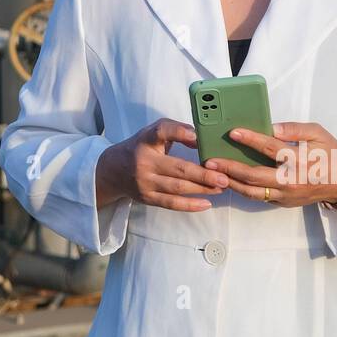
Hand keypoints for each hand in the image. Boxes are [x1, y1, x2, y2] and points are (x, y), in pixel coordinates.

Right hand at [97, 118, 228, 211]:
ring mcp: (145, 182)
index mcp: (146, 140)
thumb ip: (174, 131)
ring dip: (202, 188)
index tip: (197, 136)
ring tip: (221, 187)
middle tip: (224, 176)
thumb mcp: (151, 133)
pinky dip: (190, 205)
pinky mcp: (147, 198)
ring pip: (177, 187)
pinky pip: (171, 204)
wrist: (112, 170)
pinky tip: (206, 203)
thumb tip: (201, 138)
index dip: (179, 133)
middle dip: (204, 174)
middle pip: (178, 168)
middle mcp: (144, 161)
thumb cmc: (140, 147)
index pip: (161, 132)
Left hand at [202, 121, 336, 207]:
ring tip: (213, 172)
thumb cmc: (330, 155)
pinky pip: (259, 197)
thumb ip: (295, 129)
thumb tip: (271, 127)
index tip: (233, 132)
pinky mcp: (282, 202)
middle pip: (255, 176)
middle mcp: (291, 181)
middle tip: (210, 160)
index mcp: (301, 161)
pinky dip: (242, 189)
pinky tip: (228, 179)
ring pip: (252, 192)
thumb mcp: (318, 134)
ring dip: (231, 182)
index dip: (251, 140)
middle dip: (230, 168)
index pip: (271, 148)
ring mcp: (286, 195)